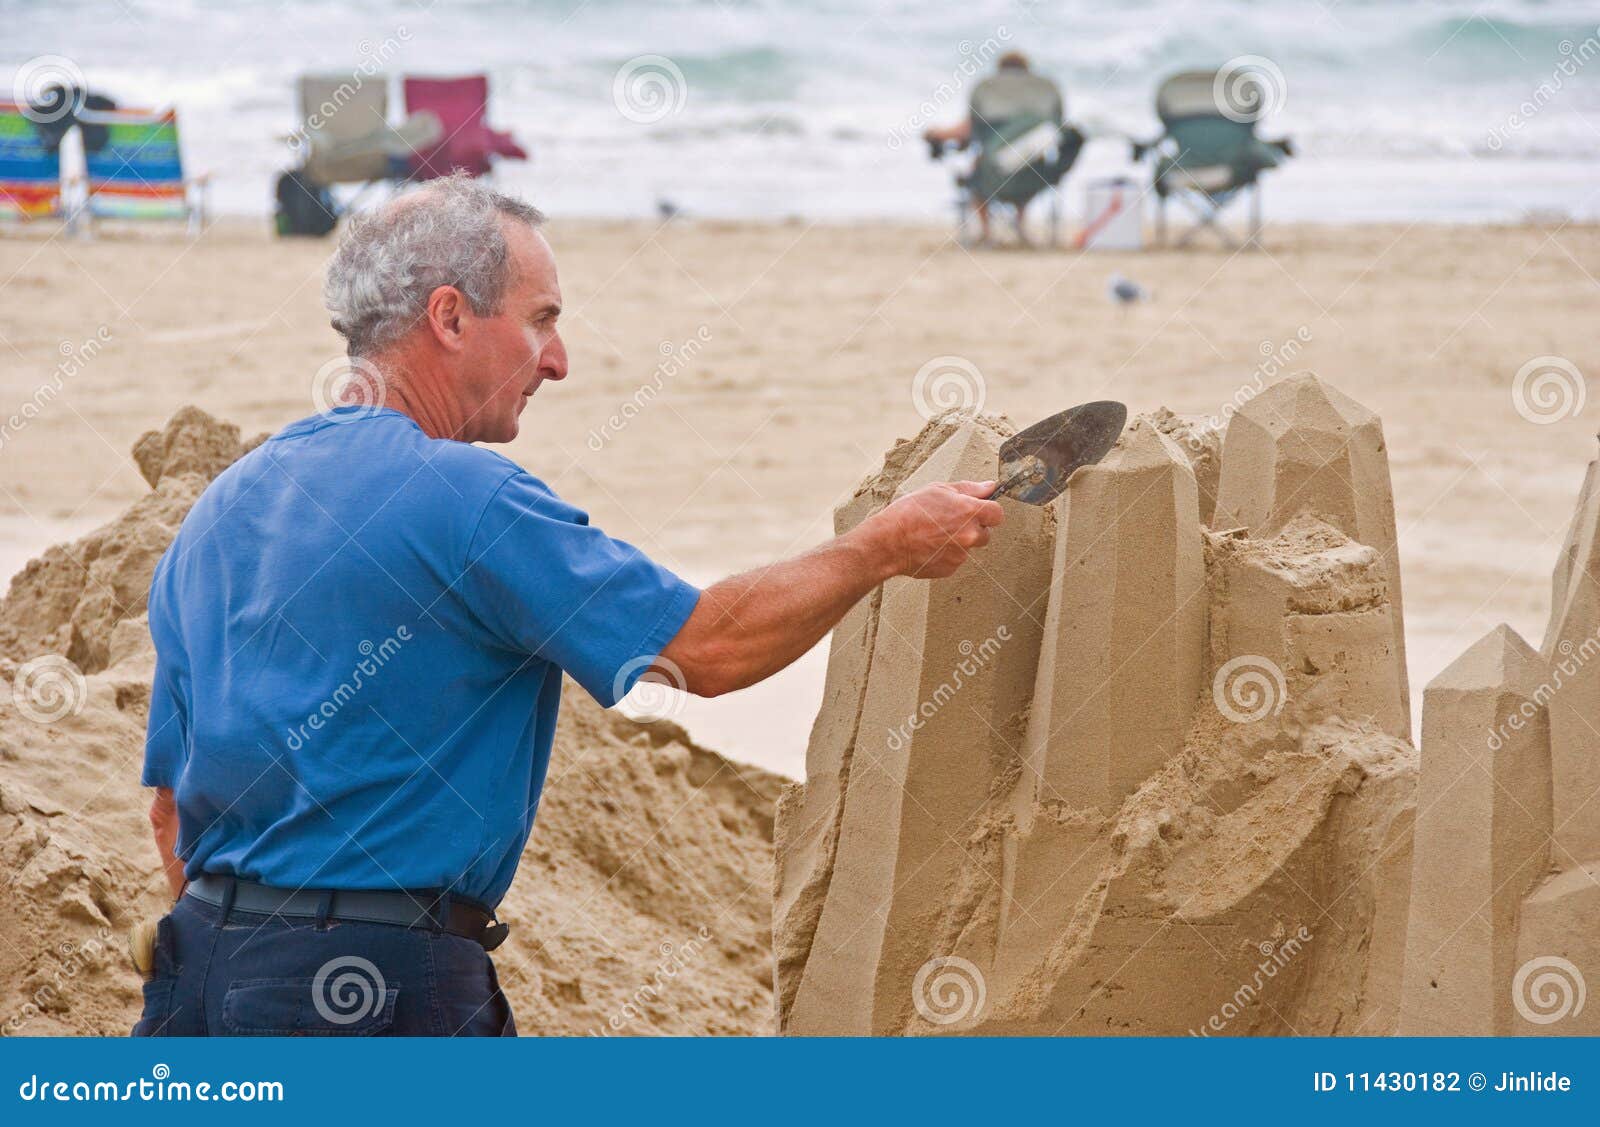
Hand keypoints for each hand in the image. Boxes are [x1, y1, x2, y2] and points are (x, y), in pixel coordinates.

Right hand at [869, 481, 1005, 578]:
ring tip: (933, 534)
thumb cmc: (909, 513)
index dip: (989, 511)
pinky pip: (955, 560)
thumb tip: (990, 487)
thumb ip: (969, 489)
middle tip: (950, 522)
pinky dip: (946, 554)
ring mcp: (961, 554)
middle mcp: (970, 535)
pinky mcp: (950, 569)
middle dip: (973, 528)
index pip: (998, 514)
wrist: (889, 542)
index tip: (979, 511)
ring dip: (958, 541)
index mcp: (970, 512)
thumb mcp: (938, 490)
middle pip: (986, 533)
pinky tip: (929, 546)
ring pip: (968, 547)